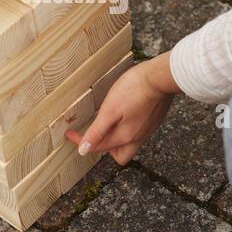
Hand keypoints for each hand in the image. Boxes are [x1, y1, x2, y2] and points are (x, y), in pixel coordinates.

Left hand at [65, 52, 180, 165]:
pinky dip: (128, 127)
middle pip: (120, 154)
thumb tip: (84, 150)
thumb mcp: (110, 110)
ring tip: (108, 121)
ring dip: (117, 136)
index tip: (71, 134)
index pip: (98, 147)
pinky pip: (138, 131)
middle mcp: (138, 137)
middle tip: (95, 134)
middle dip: (106, 147)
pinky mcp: (154, 119)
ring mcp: (148, 129)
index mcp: (125, 137)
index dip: (81, 142)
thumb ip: (97, 131)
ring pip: (129, 143)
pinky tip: (125, 113)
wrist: (160, 77)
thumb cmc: (135, 90)